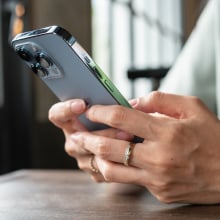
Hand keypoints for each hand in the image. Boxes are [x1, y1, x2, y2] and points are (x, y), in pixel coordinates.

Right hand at [48, 99, 132, 182]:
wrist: (126, 143)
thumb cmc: (116, 119)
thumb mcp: (113, 107)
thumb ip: (114, 103)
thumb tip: (130, 104)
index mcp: (70, 121)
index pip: (56, 115)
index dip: (66, 109)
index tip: (82, 104)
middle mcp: (73, 140)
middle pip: (79, 137)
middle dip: (104, 131)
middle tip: (122, 127)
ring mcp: (83, 158)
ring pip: (95, 153)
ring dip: (115, 144)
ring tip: (132, 136)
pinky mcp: (96, 172)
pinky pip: (106, 168)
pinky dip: (120, 159)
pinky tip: (132, 149)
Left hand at [70, 91, 219, 203]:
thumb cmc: (213, 136)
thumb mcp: (192, 107)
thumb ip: (160, 100)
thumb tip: (133, 103)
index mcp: (168, 132)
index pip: (123, 119)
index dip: (102, 112)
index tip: (91, 110)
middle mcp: (159, 158)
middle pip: (110, 148)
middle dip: (88, 139)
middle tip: (77, 133)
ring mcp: (157, 179)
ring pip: (112, 170)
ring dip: (95, 158)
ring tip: (86, 149)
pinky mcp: (158, 191)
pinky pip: (128, 180)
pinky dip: (115, 169)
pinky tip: (109, 161)